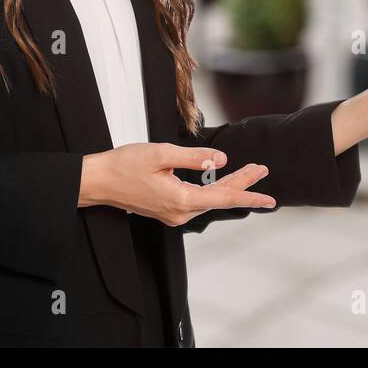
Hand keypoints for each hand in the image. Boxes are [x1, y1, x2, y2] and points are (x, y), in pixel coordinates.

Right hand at [79, 143, 275, 226]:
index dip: (249, 194)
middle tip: (262, 169)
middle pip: (220, 197)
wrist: (98, 181)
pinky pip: (197, 200)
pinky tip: (220, 180)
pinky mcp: (167, 209)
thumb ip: (194, 157)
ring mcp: (173, 213)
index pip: (224, 198)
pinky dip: (212, 189)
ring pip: (209, 198)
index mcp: (181, 199)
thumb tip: (221, 160)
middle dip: (243, 183)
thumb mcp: (162, 154)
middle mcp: (180, 212)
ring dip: (228, 185)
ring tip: (248, 172)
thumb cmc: (124, 165)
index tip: (269, 199)